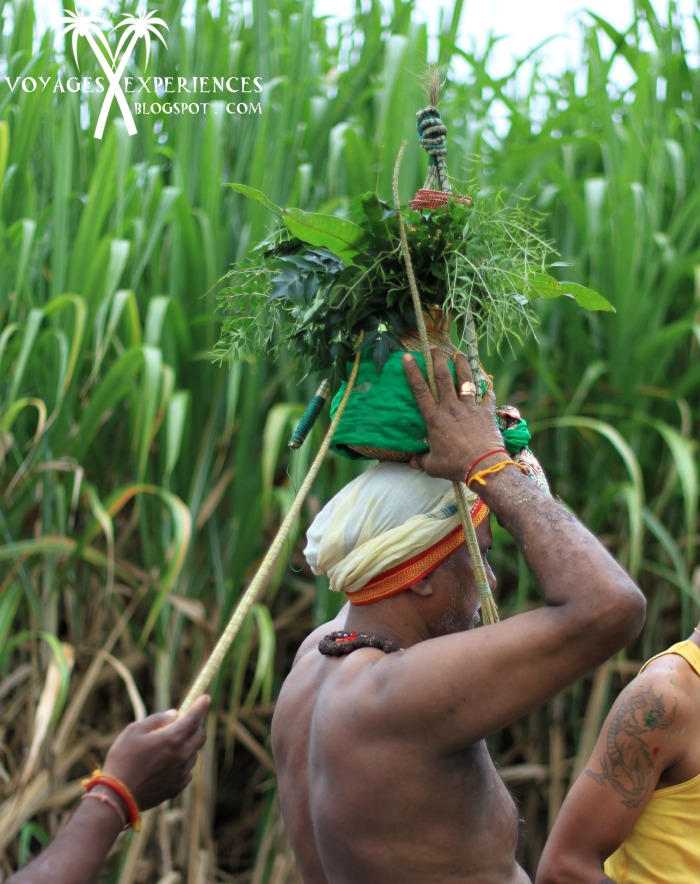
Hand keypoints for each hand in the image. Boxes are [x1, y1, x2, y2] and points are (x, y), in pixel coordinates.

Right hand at [102, 695, 209, 810]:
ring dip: (187, 745)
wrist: (118, 796)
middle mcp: (182, 755)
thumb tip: (174, 714)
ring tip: (166, 747)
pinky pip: (187, 769)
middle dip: (194, 726)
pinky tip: (165, 764)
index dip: (201, 705)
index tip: (205, 698)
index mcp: (172, 738)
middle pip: (200, 735)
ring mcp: (182, 772)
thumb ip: (157, 719)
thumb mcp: (134, 730)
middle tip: (181, 723)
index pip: (194, 717)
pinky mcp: (178, 786)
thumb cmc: (123, 759)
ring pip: (194, 752)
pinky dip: (181, 762)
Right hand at [402, 350, 503, 482]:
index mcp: (434, 419)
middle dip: (438, 360)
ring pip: (465, 380)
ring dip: (462, 365)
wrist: (483, 465)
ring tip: (459, 354)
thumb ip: (421, 461)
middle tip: (434, 348)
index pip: (420, 390)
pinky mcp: (486, 412)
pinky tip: (488, 385)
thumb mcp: (432, 466)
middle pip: (443, 377)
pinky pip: (487, 396)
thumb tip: (412, 462)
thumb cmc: (455, 466)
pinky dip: (487, 390)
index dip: (412, 372)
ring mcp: (469, 408)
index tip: (407, 357)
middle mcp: (451, 408)